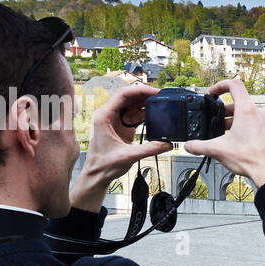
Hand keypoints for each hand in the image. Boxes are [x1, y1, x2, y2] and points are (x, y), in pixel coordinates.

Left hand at [73, 84, 173, 209]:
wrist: (97, 174)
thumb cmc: (103, 164)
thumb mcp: (128, 156)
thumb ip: (150, 149)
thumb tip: (167, 144)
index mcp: (104, 116)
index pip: (123, 94)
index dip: (140, 90)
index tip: (155, 92)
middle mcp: (108, 115)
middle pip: (128, 96)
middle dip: (144, 95)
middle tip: (161, 96)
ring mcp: (115, 120)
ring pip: (132, 104)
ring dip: (145, 103)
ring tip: (160, 104)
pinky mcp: (121, 126)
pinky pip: (134, 114)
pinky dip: (144, 113)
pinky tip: (154, 115)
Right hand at [184, 78, 264, 186]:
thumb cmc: (252, 159)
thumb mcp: (218, 150)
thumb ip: (199, 146)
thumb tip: (189, 146)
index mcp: (247, 110)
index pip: (234, 84)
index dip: (220, 85)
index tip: (213, 93)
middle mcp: (259, 113)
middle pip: (238, 103)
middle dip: (224, 112)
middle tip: (215, 121)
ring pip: (247, 114)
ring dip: (233, 121)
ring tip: (224, 134)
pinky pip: (254, 124)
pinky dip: (243, 128)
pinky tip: (237, 142)